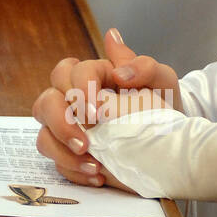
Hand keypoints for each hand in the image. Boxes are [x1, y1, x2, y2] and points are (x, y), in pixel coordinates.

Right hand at [32, 28, 181, 187]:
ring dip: (63, 152)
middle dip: (61, 124)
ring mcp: (70, 128)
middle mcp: (73, 100)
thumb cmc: (165, 104)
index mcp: (92, 75)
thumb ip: (140, 63)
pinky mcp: (72, 154)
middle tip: (85, 143)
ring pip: (44, 136)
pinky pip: (57, 164)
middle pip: (45, 103)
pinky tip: (98, 176)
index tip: (97, 112)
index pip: (68, 72)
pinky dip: (74, 171)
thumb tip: (112, 41)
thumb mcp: (162, 82)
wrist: (172, 139)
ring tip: (94, 165)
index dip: (78, 90)